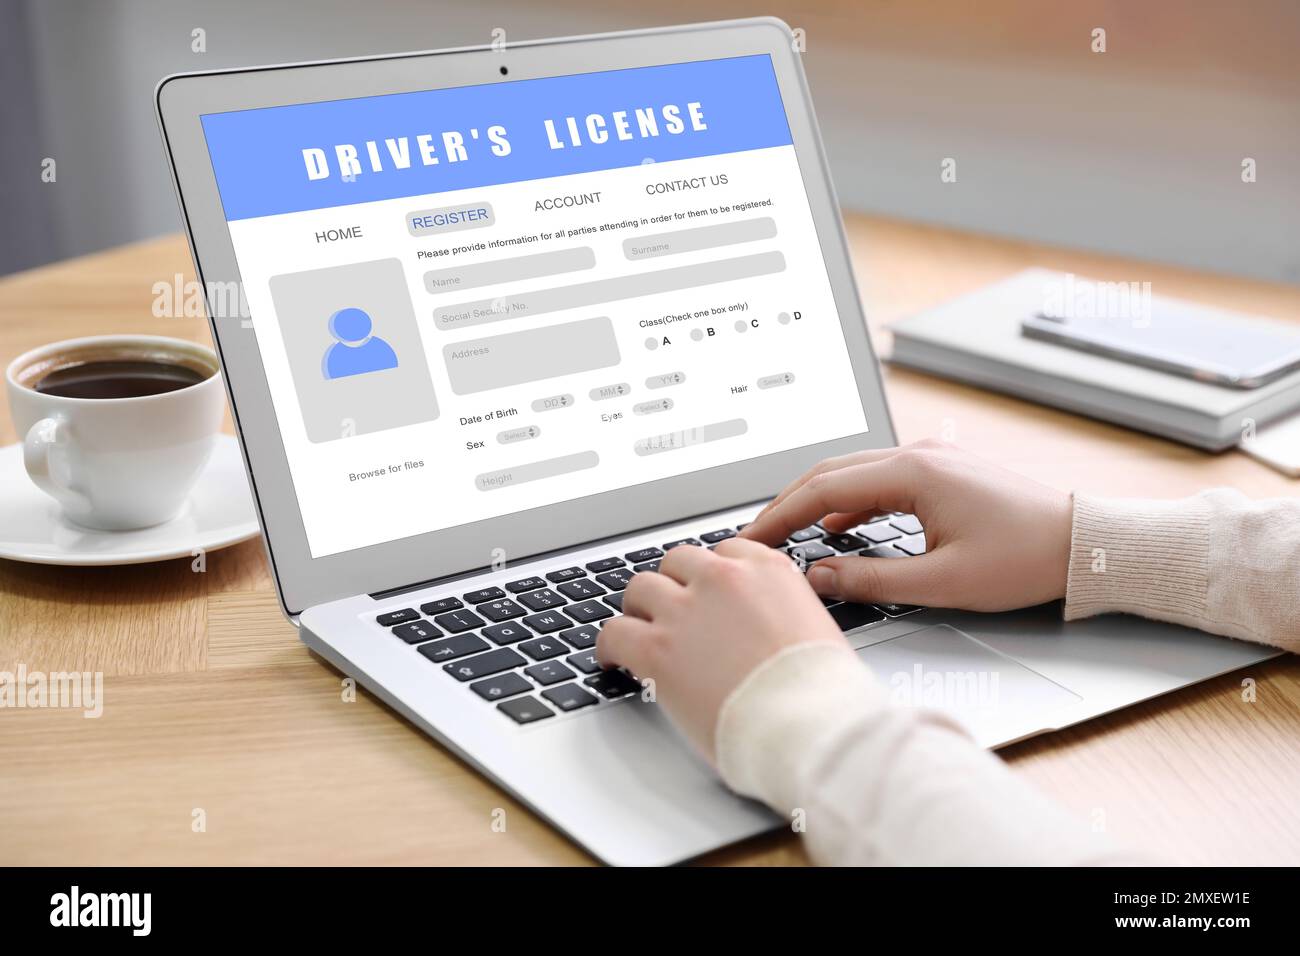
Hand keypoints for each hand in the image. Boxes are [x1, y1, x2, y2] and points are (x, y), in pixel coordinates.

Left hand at [596, 538, 846, 758]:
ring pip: (641, 587)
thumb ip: (785, 615)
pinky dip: (609, 646)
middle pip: (679, 562)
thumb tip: (767, 633)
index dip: (712, 576)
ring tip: (637, 630)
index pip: (727, 551)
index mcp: (769, 571)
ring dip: (639, 609)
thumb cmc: (823, 696)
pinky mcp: (655, 648)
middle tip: (670, 612)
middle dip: (674, 585)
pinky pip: (614, 632)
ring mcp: (685, 610)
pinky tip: (612, 660)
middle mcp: (724, 579)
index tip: (706, 591)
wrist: (810, 727)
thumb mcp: (818, 631)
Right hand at [741, 440, 1072, 611]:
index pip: (823, 489)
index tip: (751, 540)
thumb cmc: (1024, 560)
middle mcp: (918, 454)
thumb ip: (872, 580)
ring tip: (785, 531)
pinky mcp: (941, 471)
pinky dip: (849, 501)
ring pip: (852, 472)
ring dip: (815, 500)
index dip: (780, 517)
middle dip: (787, 504)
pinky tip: (837, 526)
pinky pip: (879, 480)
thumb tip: (819, 576)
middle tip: (754, 536)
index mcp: (914, 473)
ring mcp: (931, 458)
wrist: (1084, 544)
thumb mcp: (942, 582)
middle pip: (830, 472)